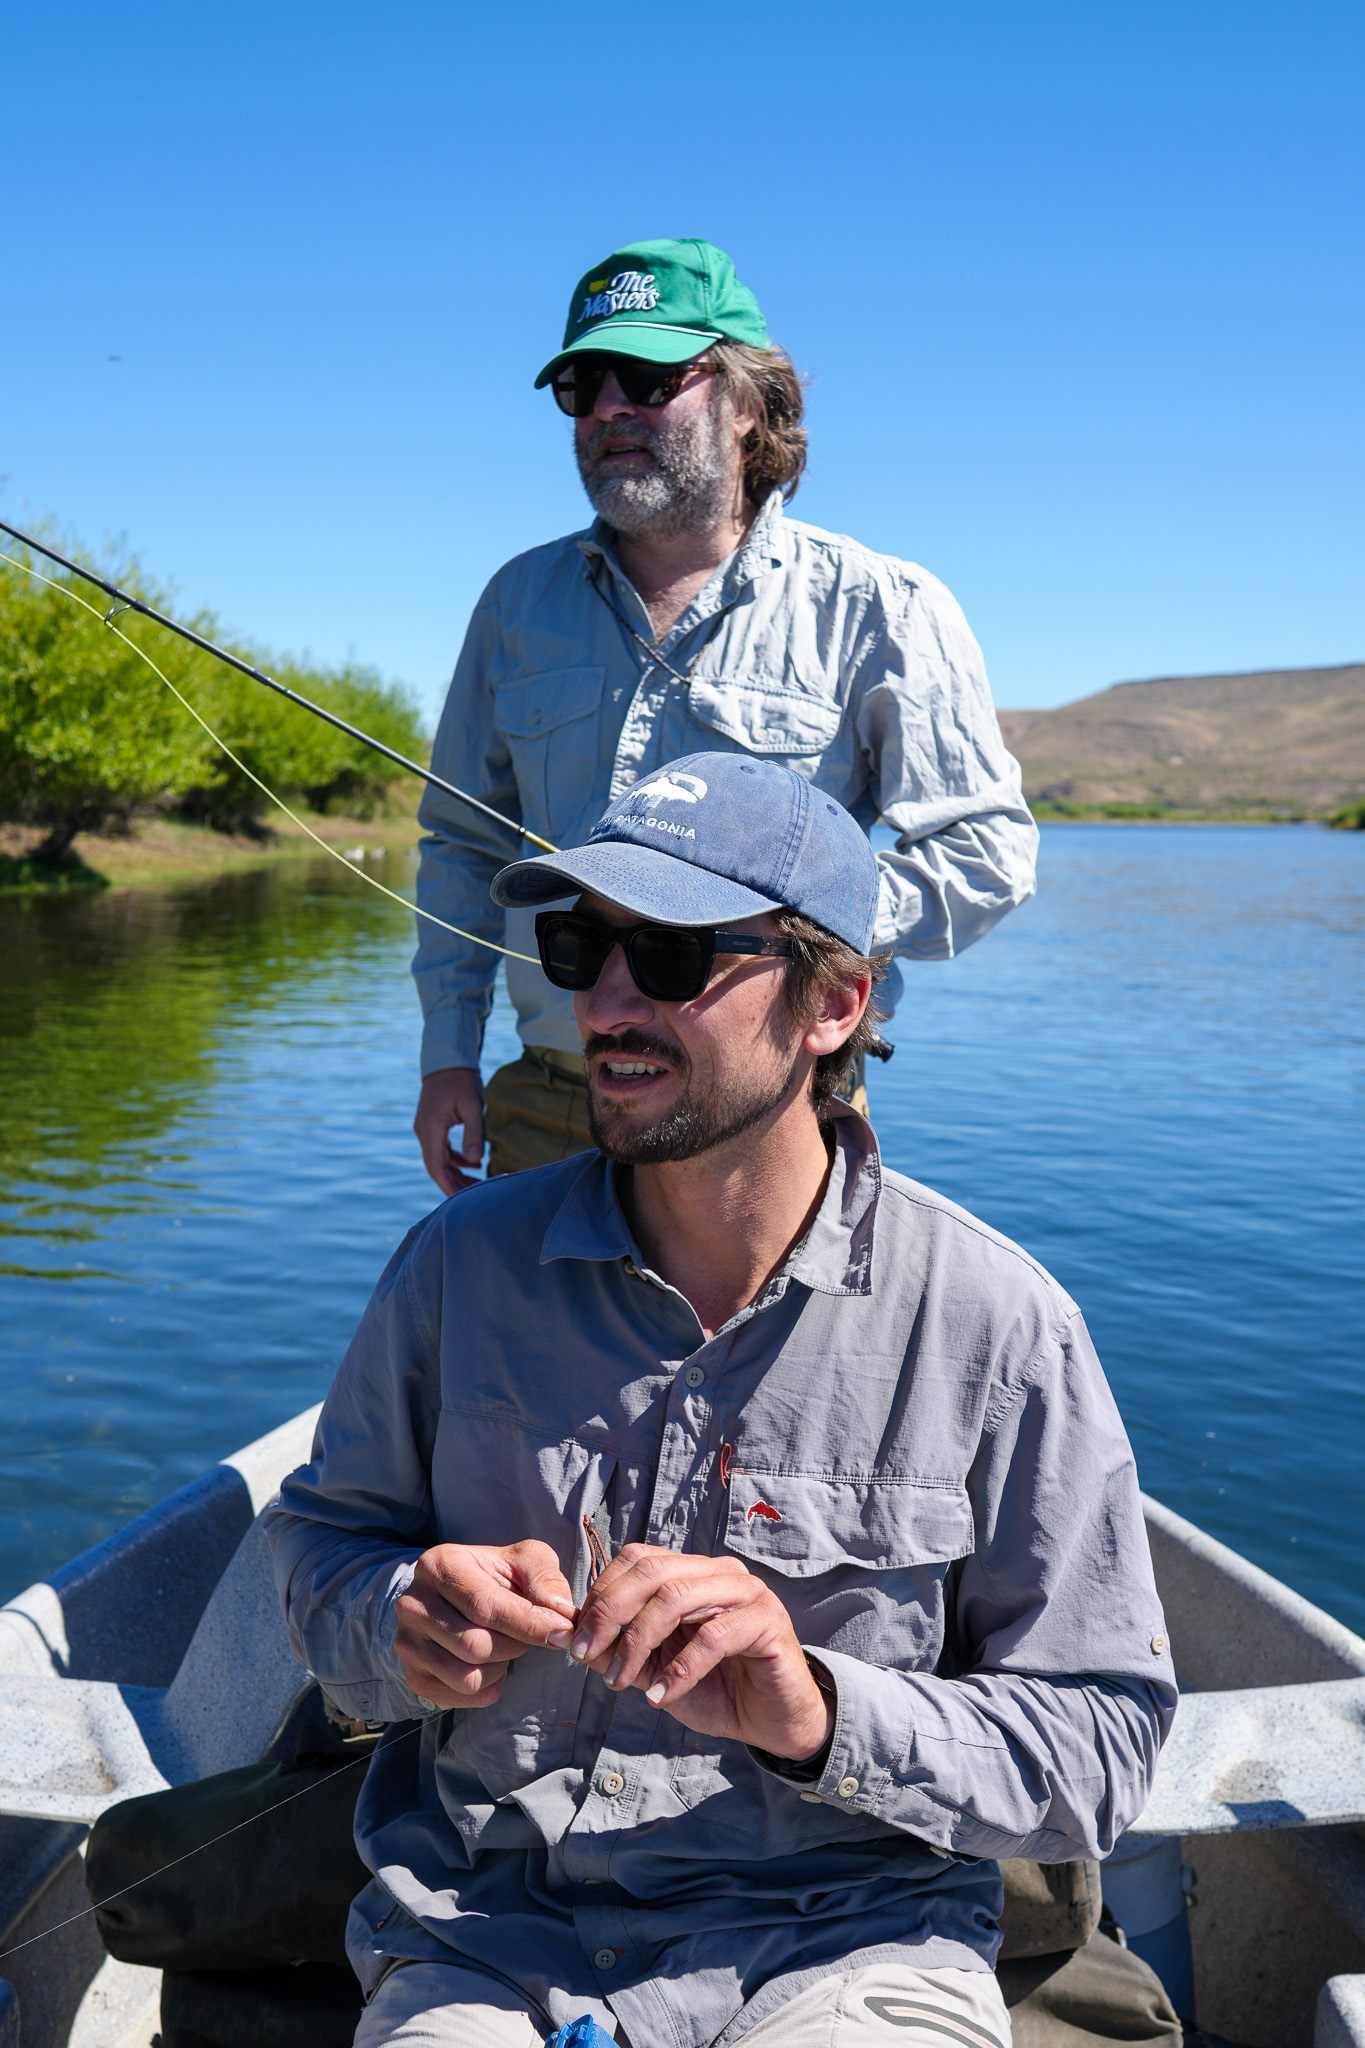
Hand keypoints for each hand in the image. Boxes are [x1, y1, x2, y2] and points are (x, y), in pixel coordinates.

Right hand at [394, 1541, 576, 1709]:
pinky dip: (489, 1686)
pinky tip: (490, 1662)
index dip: (529, 1623)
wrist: (456, 1597)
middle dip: (515, 1645)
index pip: (484, 1605)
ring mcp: (407, 1643)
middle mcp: (412, 1604)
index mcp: (439, 1565)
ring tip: (505, 1645)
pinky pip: (462, 1696)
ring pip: (467, 1677)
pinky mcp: (414, 1676)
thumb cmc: (496, 1577)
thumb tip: (561, 1614)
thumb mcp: (524, 1561)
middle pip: (476, 1645)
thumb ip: (545, 1580)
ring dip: (501, 1667)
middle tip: (525, 1634)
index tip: (563, 1633)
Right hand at [414, 1066, 484, 1195]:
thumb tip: (475, 1161)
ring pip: (438, 1160)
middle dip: (454, 1183)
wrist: (448, 1061)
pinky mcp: (431, 1126)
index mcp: (430, 1129)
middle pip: (436, 1167)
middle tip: (475, 1196)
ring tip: (477, 1184)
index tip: (461, 1201)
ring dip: (455, 1173)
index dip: (448, 1185)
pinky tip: (473, 1163)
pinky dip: (455, 1159)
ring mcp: (425, 1129)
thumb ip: (473, 1134)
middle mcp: (423, 1132)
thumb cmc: (462, 1081)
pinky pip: (440, 1150)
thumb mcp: (473, 1106)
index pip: (436, 1166)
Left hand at [561, 1545, 833, 1759]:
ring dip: (638, 1642)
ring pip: (677, 1597)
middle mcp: (718, 1572)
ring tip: (622, 1683)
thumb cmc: (713, 1689)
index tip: (577, 1640)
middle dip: (610, 1613)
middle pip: (652, 1571)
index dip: (600, 1595)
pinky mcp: (768, 1621)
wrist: (772, 1721)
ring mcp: (746, 1592)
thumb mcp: (653, 1669)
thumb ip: (615, 1649)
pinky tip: (662, 1696)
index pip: (636, 1560)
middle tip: (587, 1657)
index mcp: (691, 1572)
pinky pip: (714, 1636)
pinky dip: (679, 1669)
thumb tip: (564, 1633)